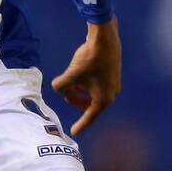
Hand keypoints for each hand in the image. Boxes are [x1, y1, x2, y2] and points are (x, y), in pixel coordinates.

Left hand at [51, 16, 120, 134]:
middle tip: (66, 89)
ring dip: (80, 90)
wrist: (105, 38)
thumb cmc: (89, 58)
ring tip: (72, 79)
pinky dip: (86, 83)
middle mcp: (111, 95)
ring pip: (92, 94)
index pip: (89, 117)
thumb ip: (60, 86)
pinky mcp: (112, 75)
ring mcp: (113, 85)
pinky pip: (97, 86)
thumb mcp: (71, 75)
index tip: (73, 132)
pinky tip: (80, 71)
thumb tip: (57, 88)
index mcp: (103, 100)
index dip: (80, 125)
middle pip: (89, 105)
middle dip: (75, 99)